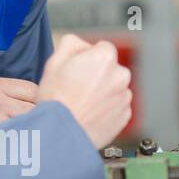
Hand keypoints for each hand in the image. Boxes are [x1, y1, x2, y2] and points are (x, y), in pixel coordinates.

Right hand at [0, 77, 36, 137]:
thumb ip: (7, 95)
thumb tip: (38, 102)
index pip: (32, 89)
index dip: (40, 100)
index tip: (41, 109)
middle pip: (36, 105)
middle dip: (41, 116)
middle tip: (41, 125)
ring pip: (31, 122)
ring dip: (34, 130)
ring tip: (30, 136)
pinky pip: (20, 137)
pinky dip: (24, 141)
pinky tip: (19, 145)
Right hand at [37, 33, 132, 148]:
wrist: (63, 135)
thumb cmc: (57, 101)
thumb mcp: (54, 61)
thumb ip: (72, 43)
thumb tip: (82, 44)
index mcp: (105, 58)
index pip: (102, 47)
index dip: (87, 57)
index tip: (77, 69)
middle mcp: (121, 75)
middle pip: (110, 68)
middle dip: (97, 74)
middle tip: (77, 88)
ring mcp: (125, 97)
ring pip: (114, 88)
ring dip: (102, 92)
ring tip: (82, 103)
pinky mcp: (125, 116)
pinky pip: (116, 106)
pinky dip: (106, 109)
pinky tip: (90, 113)